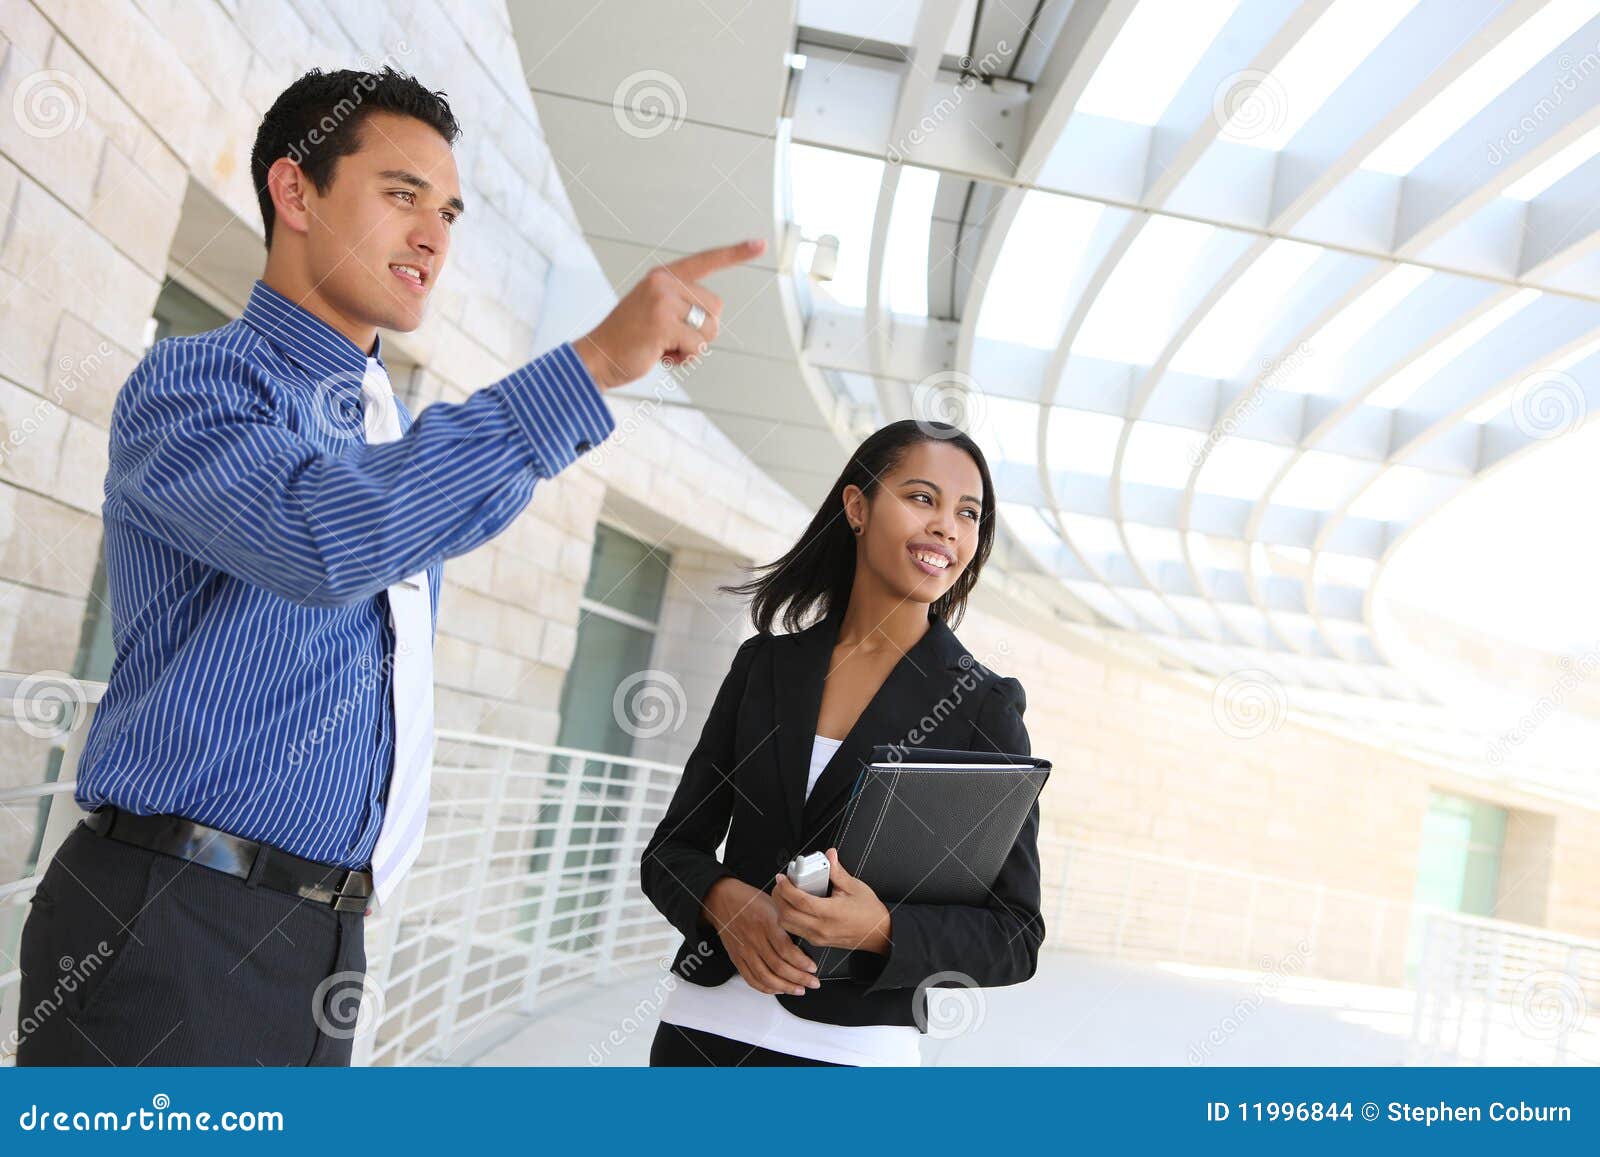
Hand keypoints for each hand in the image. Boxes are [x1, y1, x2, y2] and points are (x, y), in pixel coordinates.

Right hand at [573, 238, 765, 389]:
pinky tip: (661, 355)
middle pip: (715, 308)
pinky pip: (697, 347)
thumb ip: (681, 304)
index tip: (761, 244)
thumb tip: (713, 315)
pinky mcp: (662, 324)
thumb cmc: (630, 339)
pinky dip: (684, 359)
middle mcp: (663, 283)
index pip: (706, 261)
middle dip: (701, 331)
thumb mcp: (655, 311)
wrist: (598, 357)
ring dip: (693, 347)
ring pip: (709, 329)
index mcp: (663, 276)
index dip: (735, 254)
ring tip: (664, 345)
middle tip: (670, 338)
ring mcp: (662, 302)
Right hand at [701, 876, 820, 995]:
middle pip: (778, 966)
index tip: (813, 968)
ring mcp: (744, 950)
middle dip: (799, 978)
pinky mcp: (736, 958)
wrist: (722, 899)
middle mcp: (754, 938)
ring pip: (766, 977)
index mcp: (766, 923)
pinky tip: (778, 989)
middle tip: (813, 982)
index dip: (801, 962)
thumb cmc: (750, 900)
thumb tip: (808, 937)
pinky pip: (751, 979)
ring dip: (785, 987)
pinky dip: (766, 988)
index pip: (786, 949)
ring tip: (799, 989)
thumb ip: (788, 920)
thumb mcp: (773, 903)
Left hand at [772, 848, 892, 955]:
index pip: (800, 901)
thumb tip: (829, 856)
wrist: (879, 934)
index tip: (782, 877)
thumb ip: (837, 872)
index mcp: (831, 913)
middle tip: (782, 883)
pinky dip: (789, 917)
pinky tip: (795, 906)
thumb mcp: (855, 887)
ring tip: (787, 894)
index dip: (787, 888)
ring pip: (787, 925)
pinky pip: (795, 931)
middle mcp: (821, 928)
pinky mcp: (818, 942)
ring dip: (782, 909)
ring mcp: (818, 937)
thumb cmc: (870, 912)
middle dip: (779, 897)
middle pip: (787, 915)